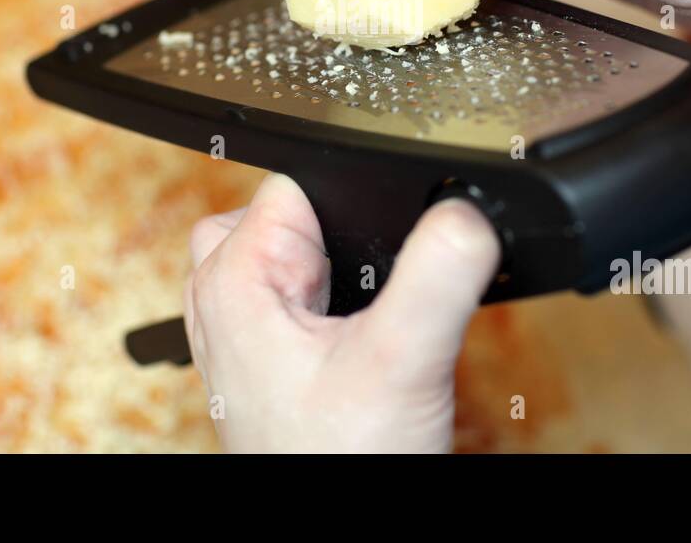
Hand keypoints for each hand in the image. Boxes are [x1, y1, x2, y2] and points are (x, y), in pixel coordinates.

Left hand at [183, 174, 500, 452]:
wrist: (333, 540)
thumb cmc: (342, 465)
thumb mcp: (405, 361)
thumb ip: (437, 275)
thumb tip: (468, 212)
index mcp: (234, 277)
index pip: (298, 183)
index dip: (357, 210)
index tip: (380, 266)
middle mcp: (221, 297)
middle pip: (296, 214)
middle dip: (346, 241)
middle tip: (369, 305)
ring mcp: (237, 329)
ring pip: (297, 254)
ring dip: (338, 273)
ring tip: (362, 327)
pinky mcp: (260, 356)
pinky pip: (295, 295)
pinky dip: (331, 304)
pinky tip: (357, 341)